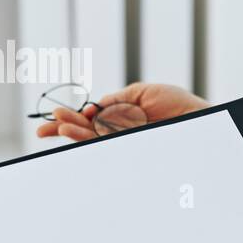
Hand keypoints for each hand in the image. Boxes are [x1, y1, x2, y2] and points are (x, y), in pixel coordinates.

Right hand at [35, 82, 207, 141]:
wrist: (200, 118)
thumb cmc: (178, 106)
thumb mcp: (140, 94)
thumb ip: (114, 102)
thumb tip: (90, 110)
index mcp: (121, 119)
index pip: (90, 122)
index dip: (71, 121)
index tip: (53, 118)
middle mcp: (120, 133)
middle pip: (86, 134)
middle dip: (64, 130)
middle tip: (42, 129)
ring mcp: (125, 142)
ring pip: (92, 141)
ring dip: (72, 134)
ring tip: (56, 127)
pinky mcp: (131, 148)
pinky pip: (105, 142)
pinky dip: (87, 136)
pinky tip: (73, 130)